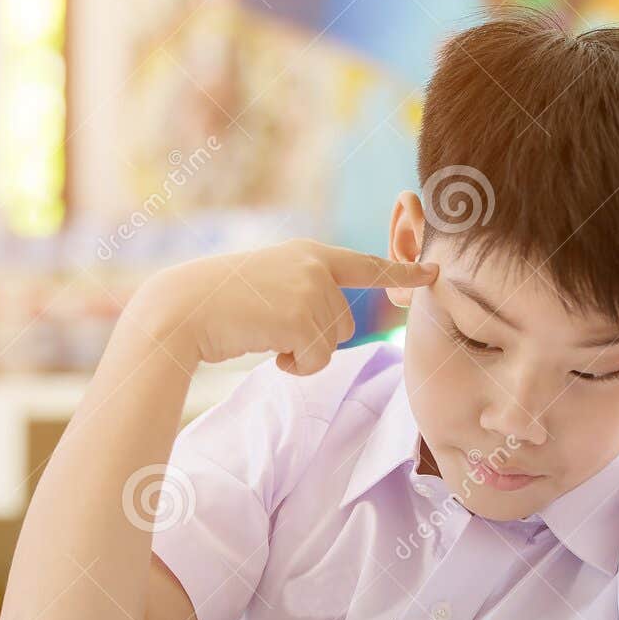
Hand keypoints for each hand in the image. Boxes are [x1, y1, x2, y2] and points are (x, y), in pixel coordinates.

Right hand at [130, 239, 437, 374]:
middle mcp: (316, 265)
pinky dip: (295, 365)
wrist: (183, 309)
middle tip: (271, 329)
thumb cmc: (218, 303)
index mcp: (308, 254)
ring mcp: (312, 288)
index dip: (403, 272)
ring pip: (332, 343)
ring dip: (302, 352)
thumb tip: (334, 324)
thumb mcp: (268, 284)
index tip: (435, 273)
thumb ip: (304, 292)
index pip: (366, 265)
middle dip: (315, 338)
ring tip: (264, 335)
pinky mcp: (304, 315)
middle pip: (345, 322)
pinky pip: (317, 360)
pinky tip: (266, 348)